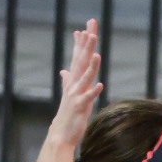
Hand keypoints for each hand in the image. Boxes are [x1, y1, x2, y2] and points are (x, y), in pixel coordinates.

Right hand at [48, 20, 102, 151]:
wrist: (61, 133)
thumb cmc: (68, 113)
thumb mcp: (70, 94)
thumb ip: (67, 80)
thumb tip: (64, 71)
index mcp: (74, 80)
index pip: (78, 57)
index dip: (82, 43)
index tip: (86, 27)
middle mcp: (74, 85)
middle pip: (81, 61)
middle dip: (86, 46)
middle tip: (91, 30)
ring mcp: (76, 95)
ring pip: (85, 77)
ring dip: (91, 65)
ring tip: (97, 53)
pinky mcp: (80, 107)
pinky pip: (88, 98)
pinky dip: (93, 91)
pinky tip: (100, 85)